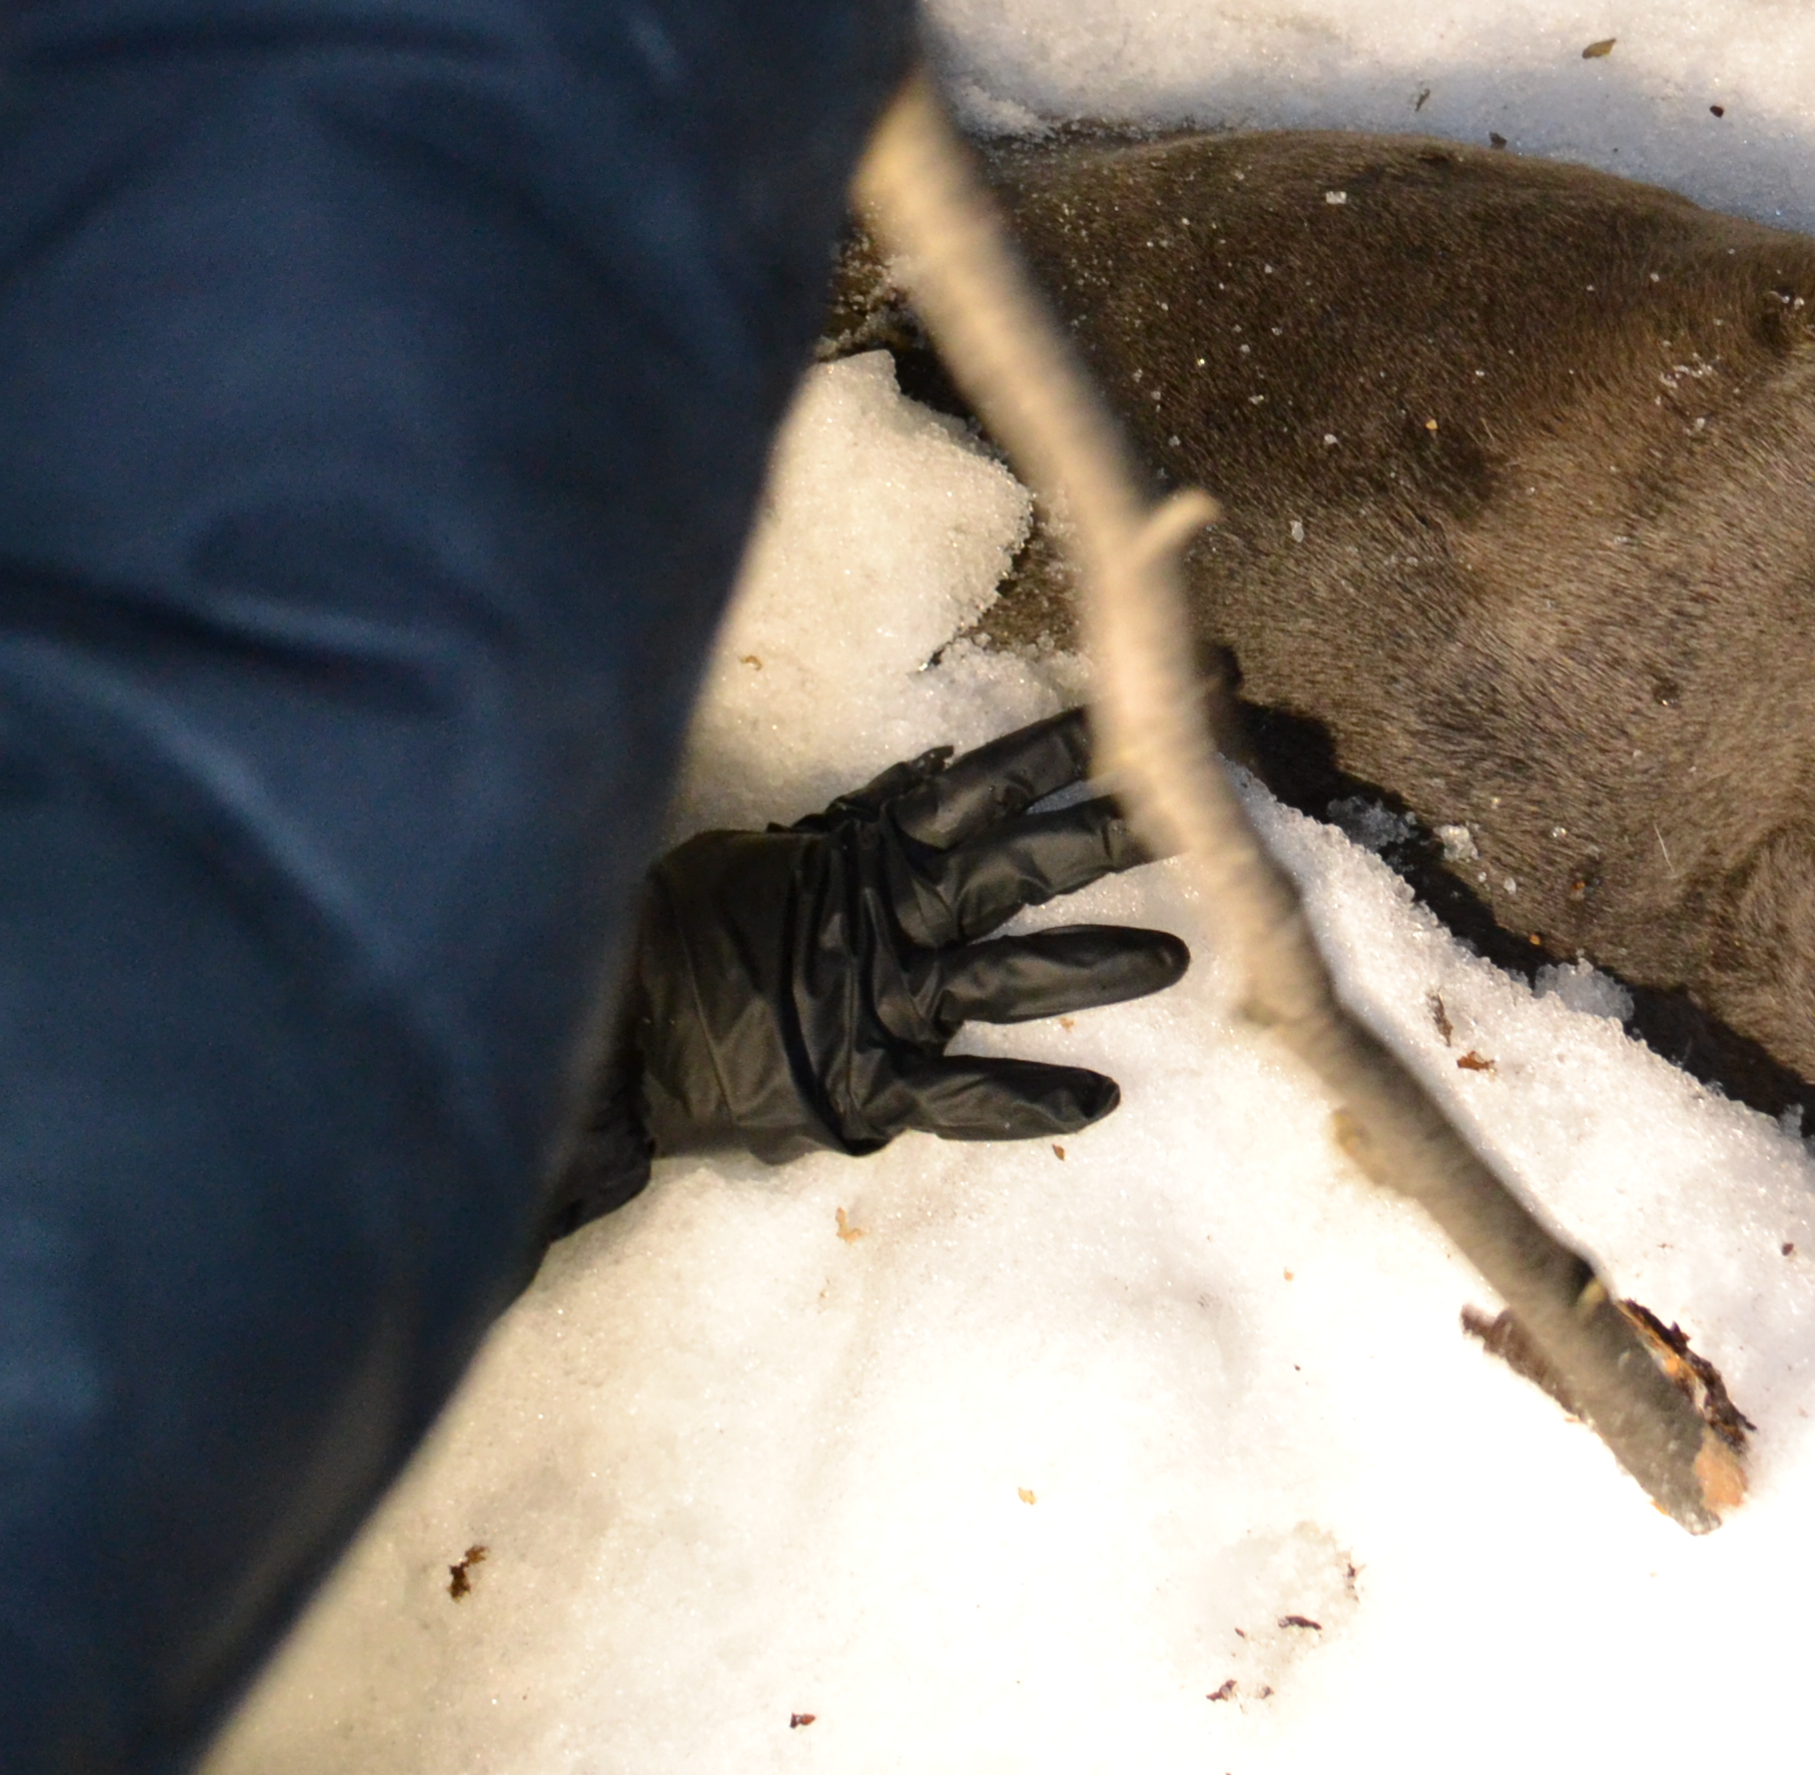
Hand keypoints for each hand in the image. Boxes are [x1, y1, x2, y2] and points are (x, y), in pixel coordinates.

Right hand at [621, 712, 1188, 1159]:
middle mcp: (893, 918)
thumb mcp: (782, 848)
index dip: (1071, 750)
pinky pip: (961, 1097)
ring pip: (1012, 977)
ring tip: (1176, 960)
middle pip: (1025, 869)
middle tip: (1198, 824)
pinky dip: (1029, 1099)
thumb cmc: (692, 924)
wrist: (616, 1022)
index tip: (1149, 712)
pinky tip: (1100, 1102)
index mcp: (874, 851)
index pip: (991, 784)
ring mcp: (883, 1003)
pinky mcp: (864, 1084)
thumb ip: (870, 816)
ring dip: (1096, 966)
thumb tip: (944, 767)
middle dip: (1112, 841)